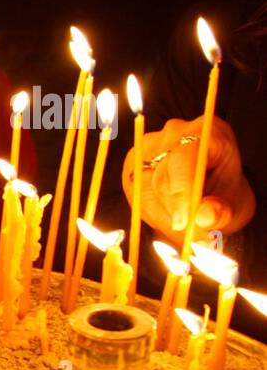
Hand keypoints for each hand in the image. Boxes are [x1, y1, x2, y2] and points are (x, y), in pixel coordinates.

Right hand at [122, 115, 255, 245]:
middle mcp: (175, 133)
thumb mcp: (236, 205)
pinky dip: (149, 210)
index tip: (182, 224)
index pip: (184, 160)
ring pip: (145, 187)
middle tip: (190, 237)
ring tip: (183, 225)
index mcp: (208, 133)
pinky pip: (134, 192)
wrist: (212, 190)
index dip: (180, 194)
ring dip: (162, 215)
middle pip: (162, 177)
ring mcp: (150, 144)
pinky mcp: (133, 160)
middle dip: (174, 212)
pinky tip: (167, 213)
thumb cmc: (225, 194)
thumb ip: (222, 211)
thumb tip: (204, 217)